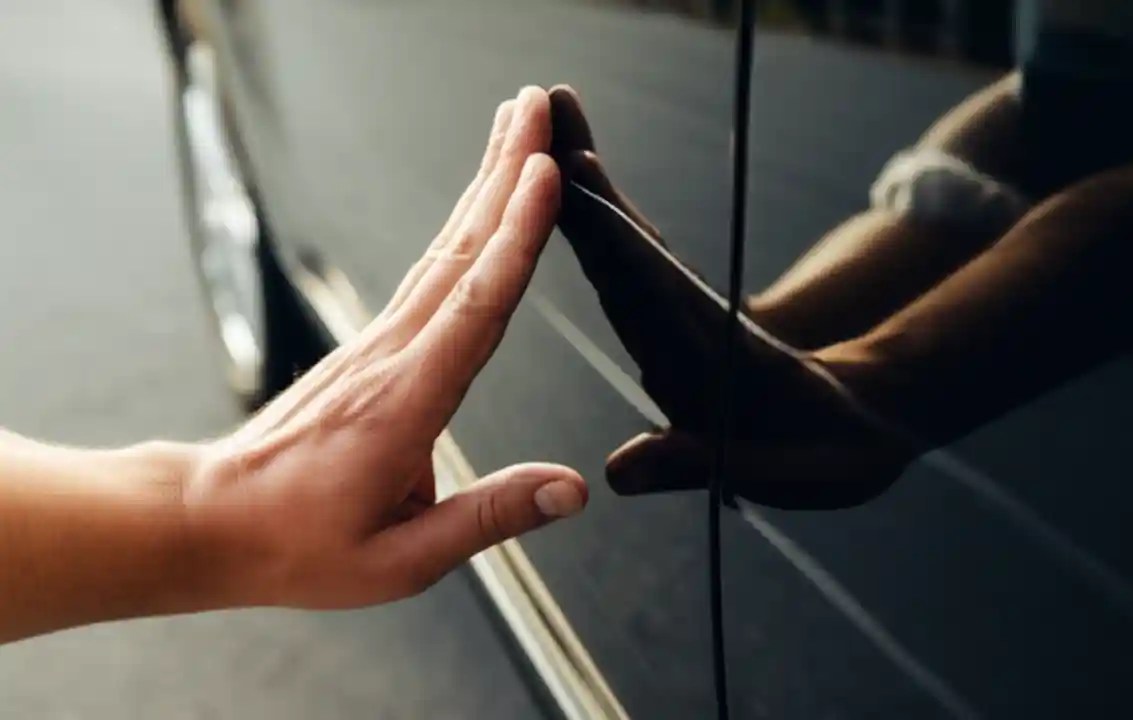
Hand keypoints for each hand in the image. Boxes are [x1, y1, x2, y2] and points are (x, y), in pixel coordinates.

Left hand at [182, 86, 586, 609]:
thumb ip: (490, 515)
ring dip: (484, 184)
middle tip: (539, 106)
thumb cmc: (299, 543)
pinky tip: (479, 209)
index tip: (543, 176)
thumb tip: (571, 489)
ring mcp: (378, 345)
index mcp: (407, 403)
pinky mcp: (372, 347)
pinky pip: (430, 274)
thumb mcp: (403, 558)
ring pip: (445, 251)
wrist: (214, 520)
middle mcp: (393, 357)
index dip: (516, 239)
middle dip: (505, 172)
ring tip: (518, 130)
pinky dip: (462, 229)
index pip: (476, 306)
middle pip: (462, 251)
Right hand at [549, 86, 910, 508]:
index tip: (566, 173)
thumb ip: (686, 466)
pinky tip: (580, 203)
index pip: (639, 279)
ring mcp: (678, 316)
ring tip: (552, 128)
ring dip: (586, 188)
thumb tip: (616, 474)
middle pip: (622, 240)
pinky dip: (602, 228)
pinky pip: (630, 267)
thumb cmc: (816, 457)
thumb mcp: (761, 472)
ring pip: (623, 242)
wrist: (857, 435)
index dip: (601, 229)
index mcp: (696, 349)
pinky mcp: (677, 324)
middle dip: (582, 178)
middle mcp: (682, 320)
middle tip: (547, 106)